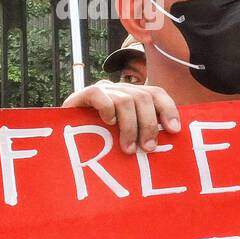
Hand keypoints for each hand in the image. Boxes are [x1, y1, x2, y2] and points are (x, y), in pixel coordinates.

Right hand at [63, 81, 179, 153]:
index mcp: (134, 96)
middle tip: (148, 148)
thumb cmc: (101, 141)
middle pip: (143, 97)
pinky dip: (107, 110)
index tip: (174, 130)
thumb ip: (144, 134)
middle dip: (148, 125)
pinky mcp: (83, 94)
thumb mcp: (127, 136)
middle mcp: (120, 89)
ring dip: (130, 127)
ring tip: (128, 148)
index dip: (168, 109)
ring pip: (125, 100)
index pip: (156, 93)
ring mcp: (103, 91)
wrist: (65, 137)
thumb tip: (170, 140)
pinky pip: (100, 96)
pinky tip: (109, 124)